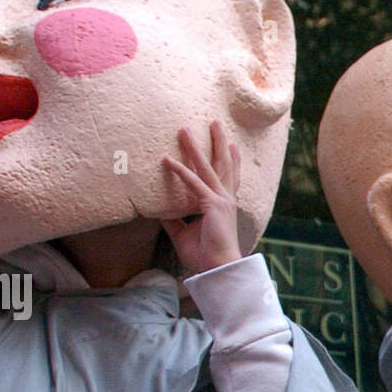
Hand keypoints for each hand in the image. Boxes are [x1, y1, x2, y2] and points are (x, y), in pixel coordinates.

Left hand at [161, 121, 242, 275]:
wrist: (217, 269)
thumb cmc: (205, 255)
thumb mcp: (184, 234)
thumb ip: (174, 220)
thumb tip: (159, 211)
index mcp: (224, 205)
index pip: (229, 177)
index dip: (232, 160)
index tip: (233, 144)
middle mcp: (225, 199)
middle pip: (222, 164)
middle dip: (218, 142)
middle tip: (215, 122)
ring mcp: (220, 200)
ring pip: (206, 166)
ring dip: (195, 146)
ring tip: (185, 129)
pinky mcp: (212, 205)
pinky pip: (193, 182)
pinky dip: (180, 170)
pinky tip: (167, 159)